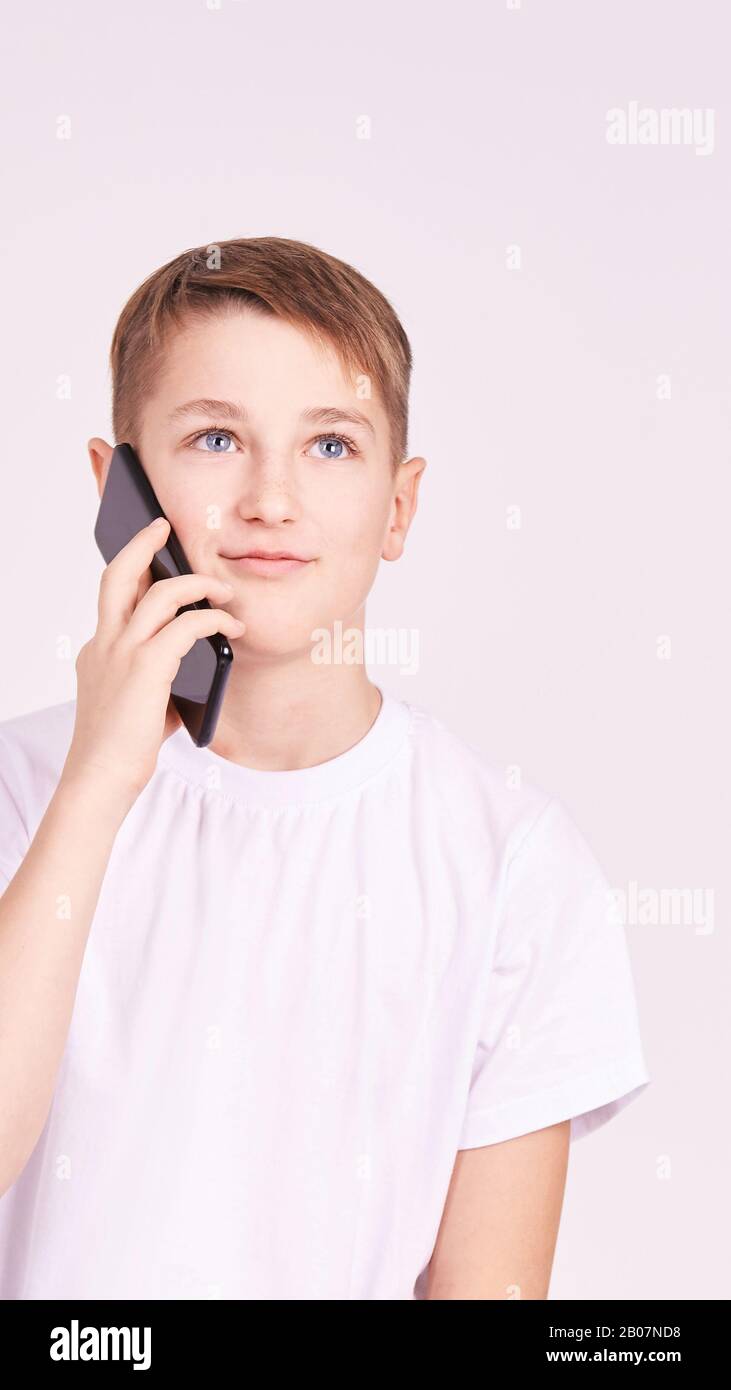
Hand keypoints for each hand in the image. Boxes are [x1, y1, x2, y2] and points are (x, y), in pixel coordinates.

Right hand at [62, 517, 244, 805]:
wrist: (99, 781)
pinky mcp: (144, 668)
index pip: (113, 598)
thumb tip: (197, 664)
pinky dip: (212, 619)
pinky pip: (185, 626)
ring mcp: (121, 653)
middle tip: (163, 528)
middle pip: (118, 575)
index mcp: (97, 652)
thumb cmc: (121, 752)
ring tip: (222, 590)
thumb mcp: (140, 705)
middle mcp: (104, 644)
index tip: (151, 555)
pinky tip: (230, 624)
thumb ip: (161, 679)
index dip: (133, 571)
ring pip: (158, 592)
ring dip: (196, 583)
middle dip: (142, 544)